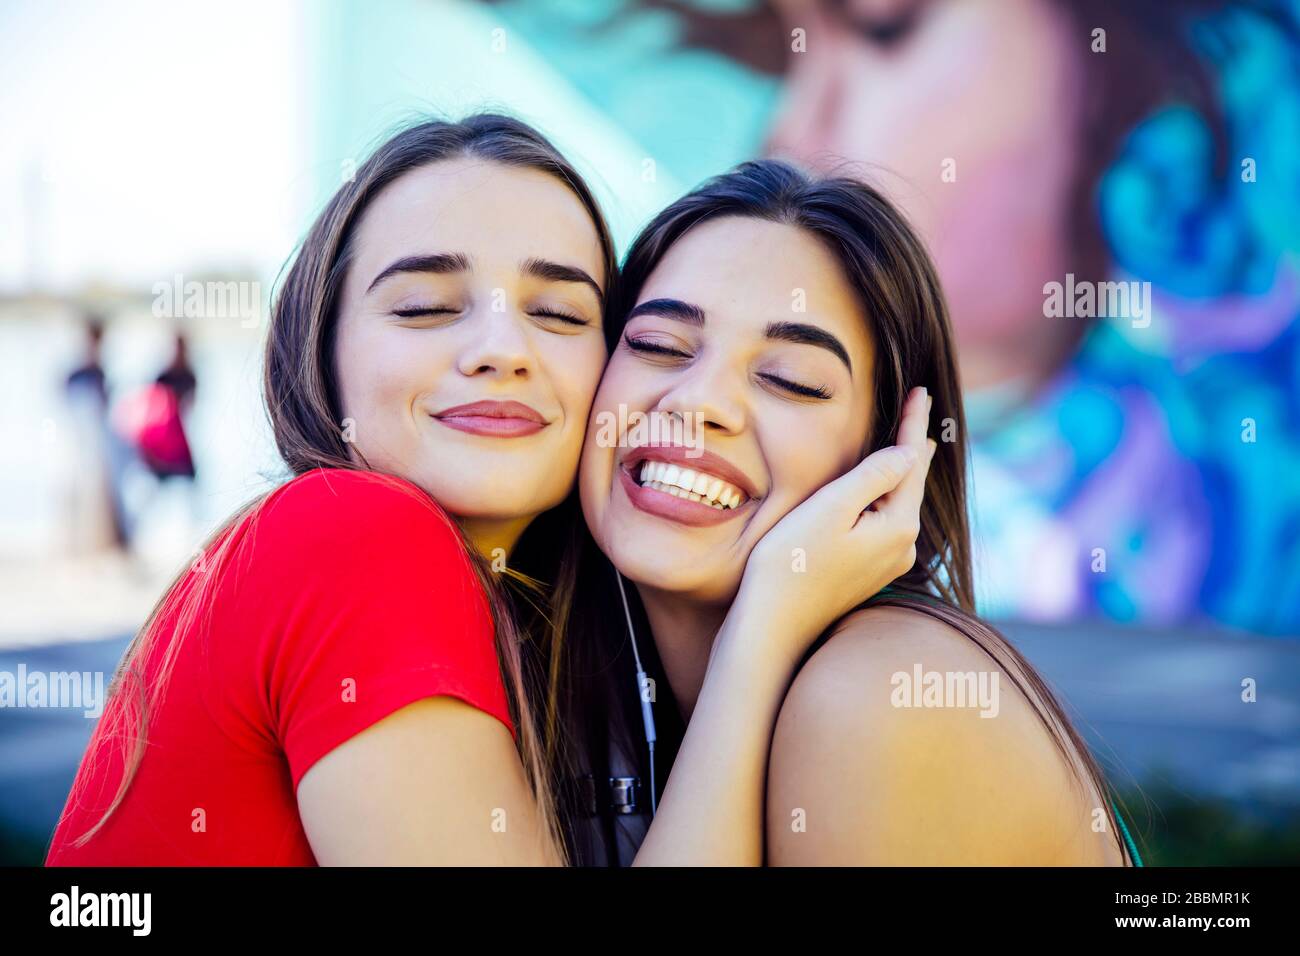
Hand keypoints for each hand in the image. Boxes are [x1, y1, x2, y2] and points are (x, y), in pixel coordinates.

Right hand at [728, 385, 935, 663]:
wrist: (773, 627)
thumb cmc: (791, 563)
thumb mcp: (830, 508)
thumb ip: (871, 476)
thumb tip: (908, 452)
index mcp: (897, 525)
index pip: (910, 461)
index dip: (913, 423)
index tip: (921, 391)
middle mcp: (902, 547)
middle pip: (910, 482)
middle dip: (911, 444)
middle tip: (919, 407)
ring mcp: (887, 564)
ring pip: (898, 503)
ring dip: (898, 471)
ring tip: (908, 442)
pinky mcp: (867, 573)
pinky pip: (885, 522)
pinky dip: (884, 496)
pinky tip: (880, 491)